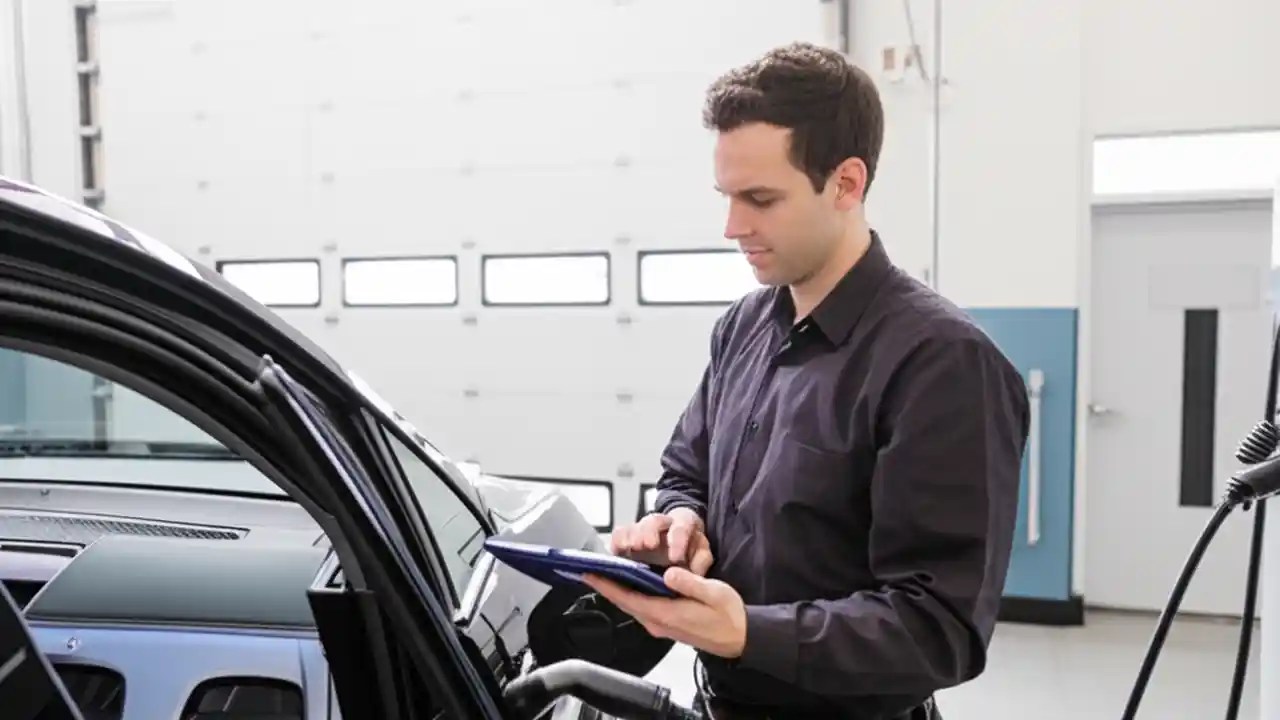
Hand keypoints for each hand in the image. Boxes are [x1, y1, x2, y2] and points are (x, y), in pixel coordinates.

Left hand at [582, 567, 746, 658]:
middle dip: (606, 587)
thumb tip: (668, 573)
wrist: (740, 639)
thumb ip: (690, 582)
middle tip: (590, 570)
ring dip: (617, 591)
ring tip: (605, 574)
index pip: (628, 598)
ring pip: (632, 607)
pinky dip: (630, 596)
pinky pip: (641, 609)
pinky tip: (628, 585)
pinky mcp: (666, 624)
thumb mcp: (714, 593)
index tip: (590, 574)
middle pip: (624, 603)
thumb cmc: (729, 616)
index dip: (607, 586)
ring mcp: (661, 626)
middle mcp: (658, 623)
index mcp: (666, 614)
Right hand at [610, 508, 713, 575]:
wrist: (679, 532)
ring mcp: (643, 528)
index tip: (675, 558)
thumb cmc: (690, 545)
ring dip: (630, 537)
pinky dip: (616, 542)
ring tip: (628, 548)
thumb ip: (700, 561)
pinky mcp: (629, 536)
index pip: (681, 528)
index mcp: (683, 523)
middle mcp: (661, 523)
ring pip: (635, 526)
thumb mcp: (701, 552)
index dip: (677, 542)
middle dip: (648, 533)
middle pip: (654, 521)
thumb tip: (695, 574)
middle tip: (646, 545)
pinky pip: (619, 534)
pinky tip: (614, 552)